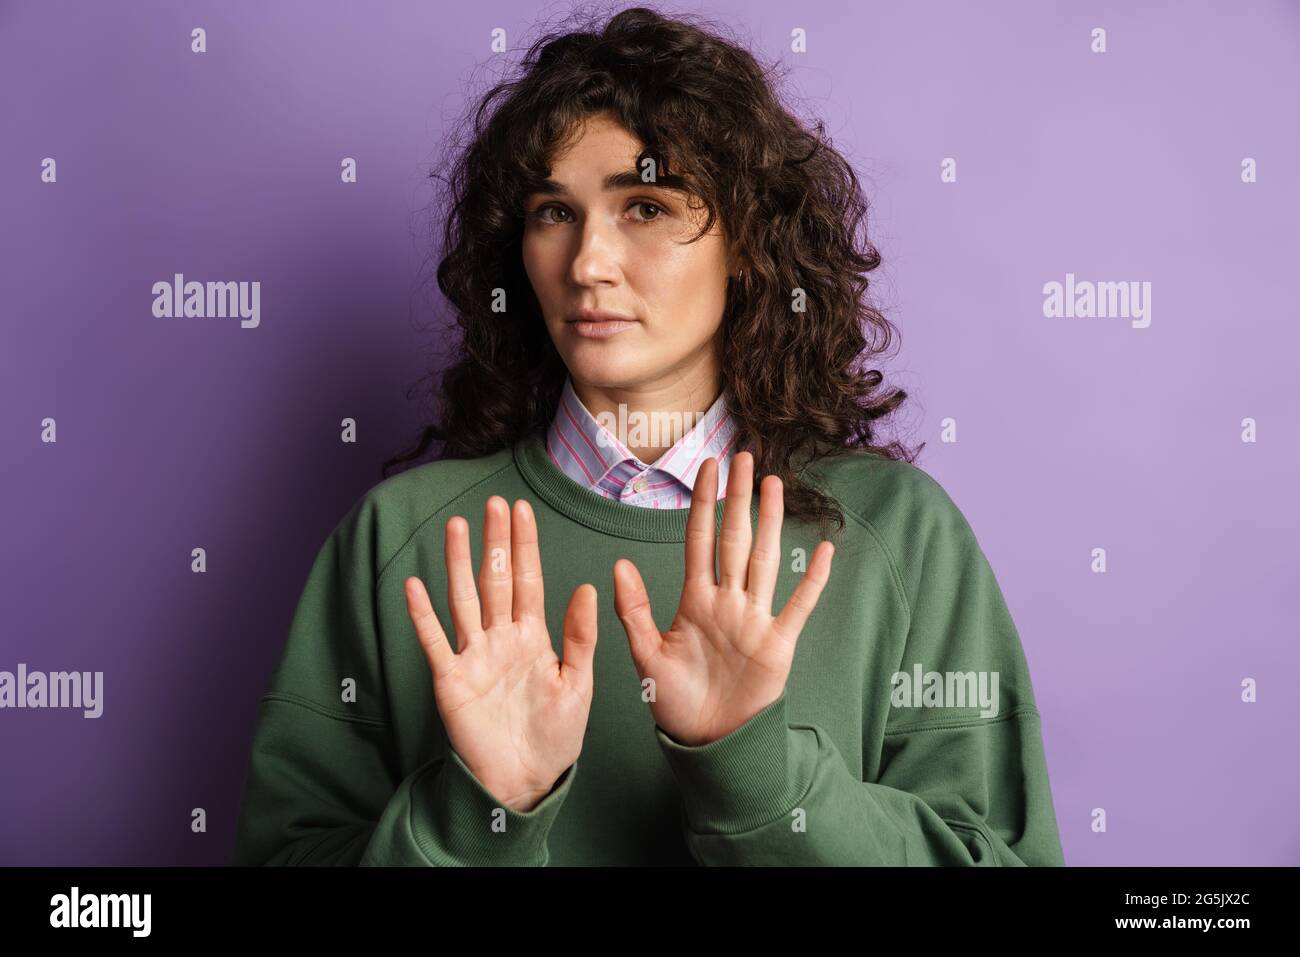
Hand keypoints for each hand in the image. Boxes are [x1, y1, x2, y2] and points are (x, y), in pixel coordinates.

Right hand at [404, 497, 597, 811]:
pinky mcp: (451, 680)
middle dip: (495, 542)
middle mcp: (500, 639)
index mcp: (533, 637)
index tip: (521, 509)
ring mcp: (474, 656)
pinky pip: (434, 642)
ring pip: (464, 599)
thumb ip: (581, 637)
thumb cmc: (555, 736)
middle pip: (495, 580)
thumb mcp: (578, 684)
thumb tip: (588, 586)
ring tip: (457, 527)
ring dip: (459, 564)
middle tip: (494, 503)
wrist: (525, 780)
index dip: (524, 545)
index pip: (527, 580)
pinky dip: (422, 615)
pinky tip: (414, 585)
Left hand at [612, 451, 833, 746]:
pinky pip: (799, 606)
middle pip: (735, 539)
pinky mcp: (778, 645)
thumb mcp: (646, 656)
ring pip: (764, 560)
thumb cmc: (674, 702)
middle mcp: (727, 602)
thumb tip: (618, 565)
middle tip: (745, 457)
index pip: (700, 540)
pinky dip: (812, 580)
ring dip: (771, 523)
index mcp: (695, 600)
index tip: (707, 467)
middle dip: (739, 499)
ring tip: (774, 485)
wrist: (706, 743)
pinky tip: (824, 551)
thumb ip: (634, 611)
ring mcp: (755, 620)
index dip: (704, 504)